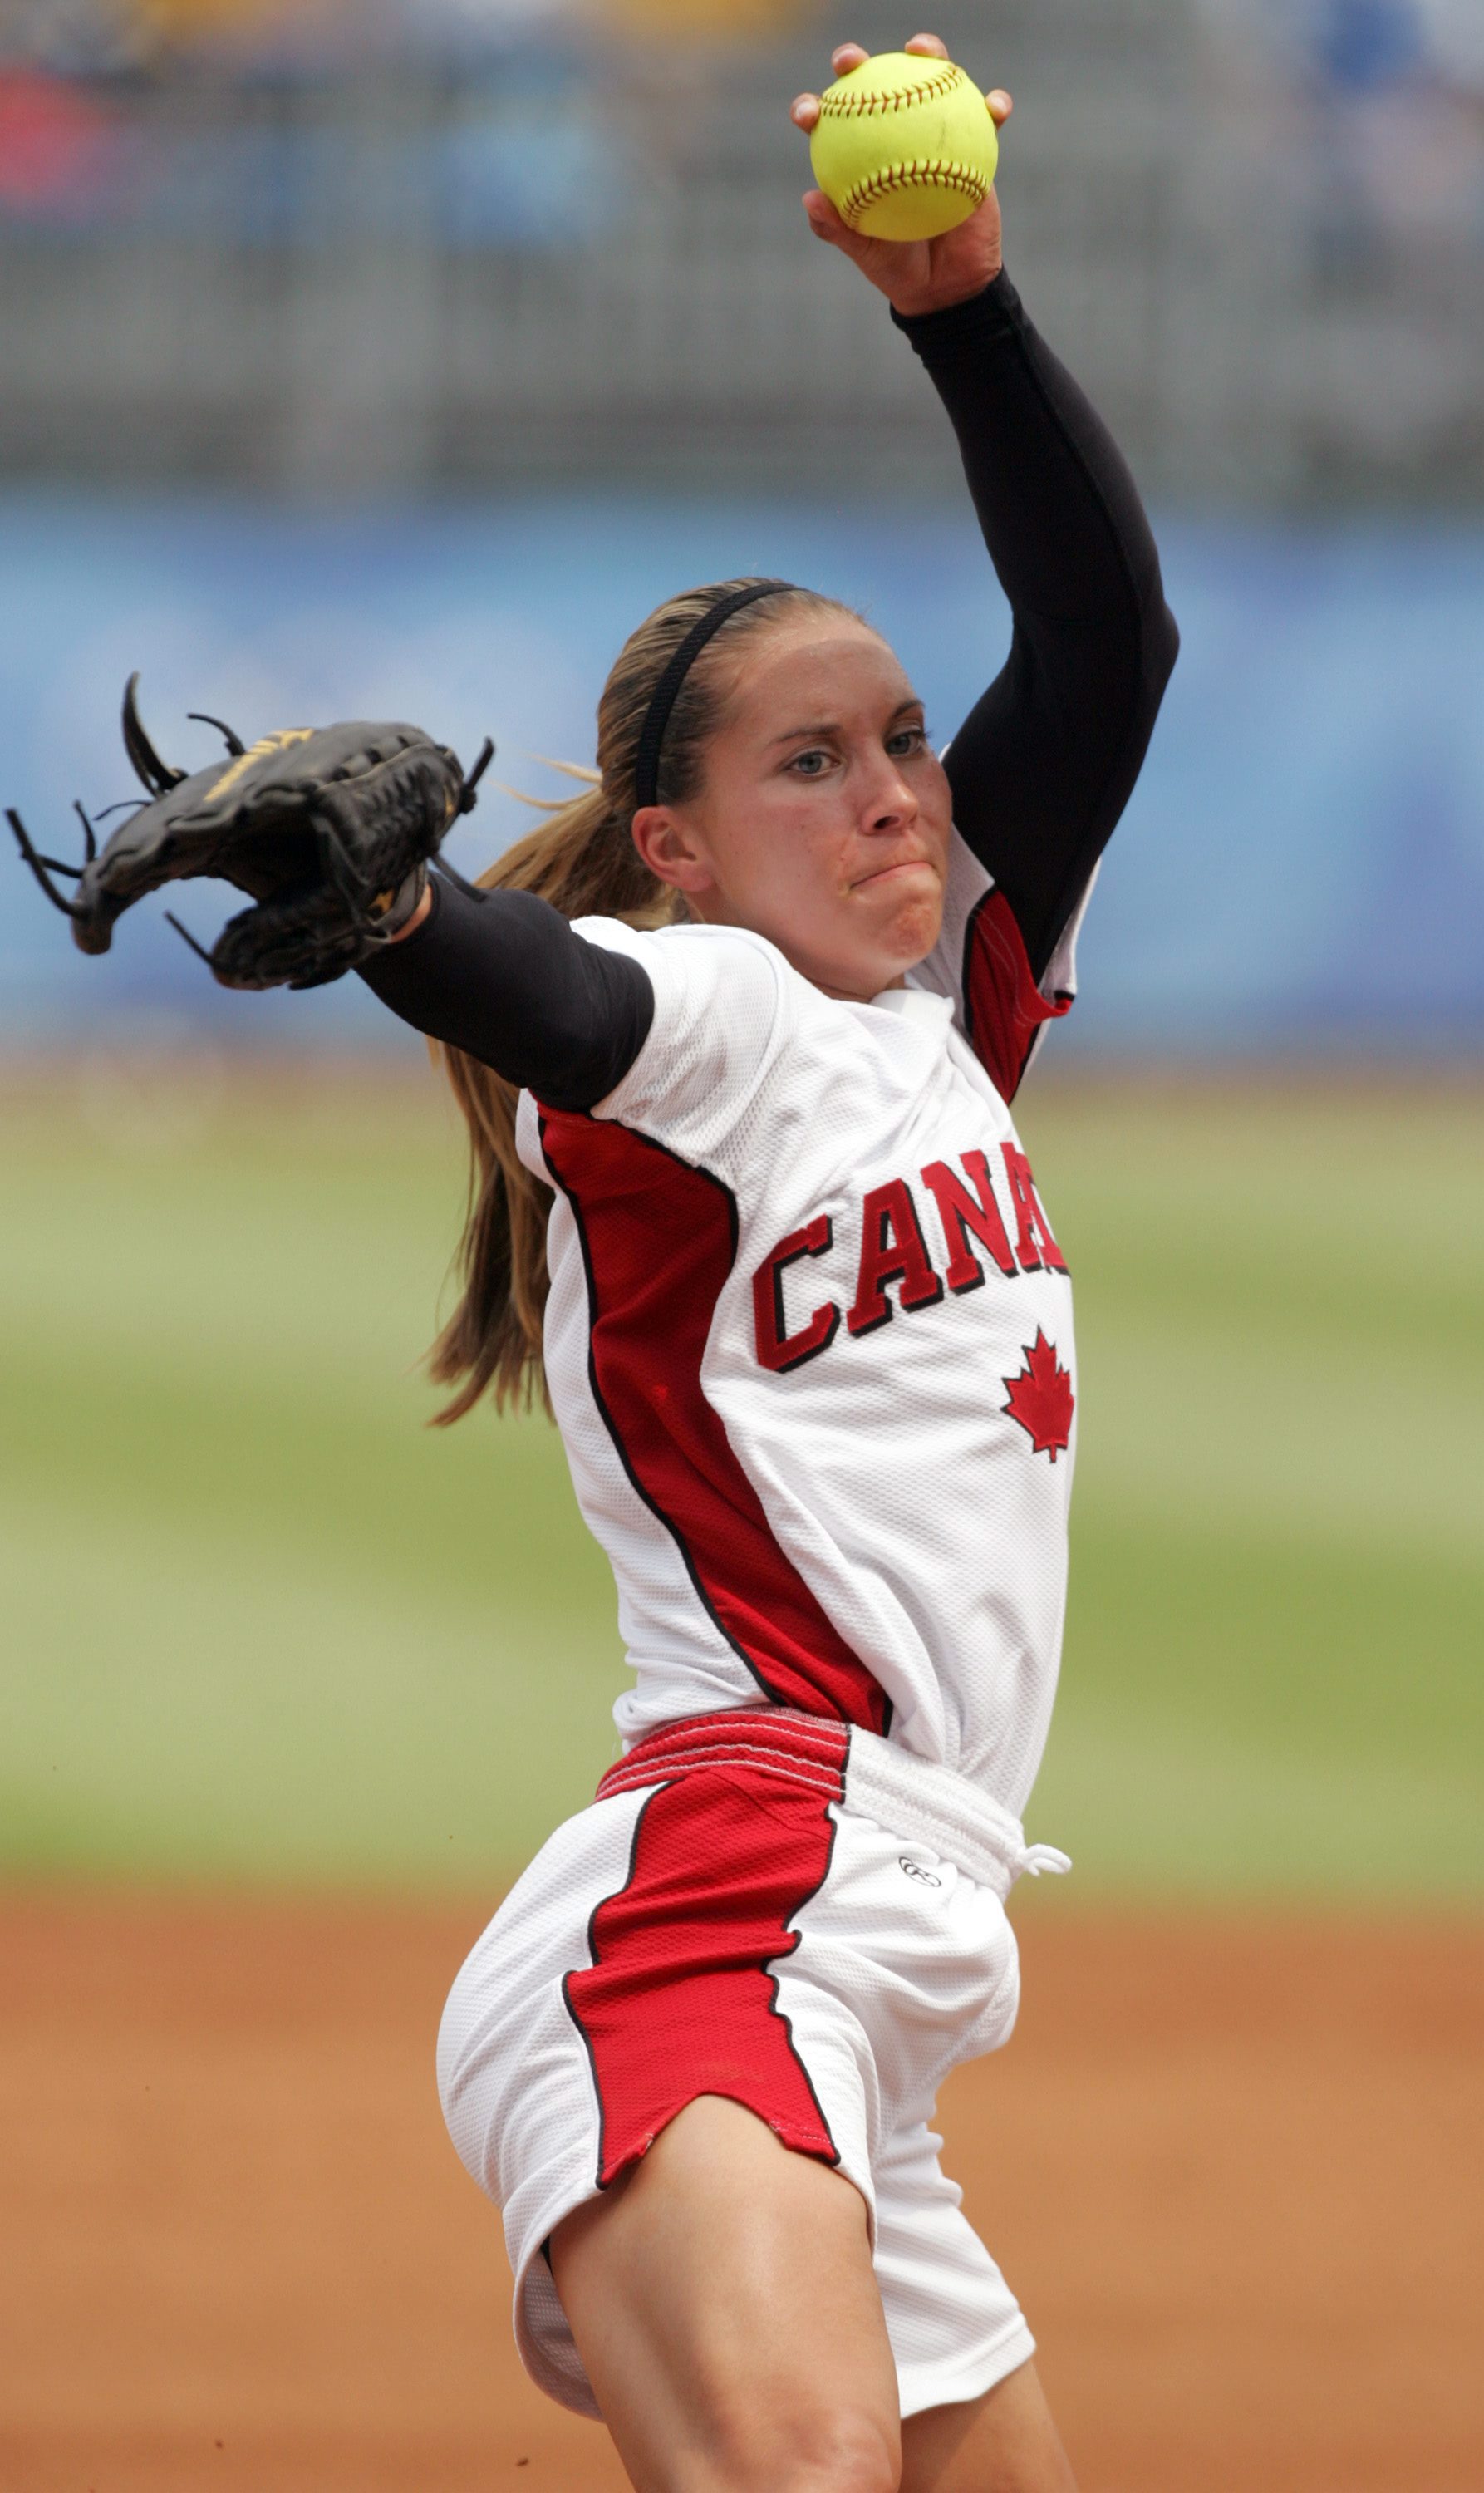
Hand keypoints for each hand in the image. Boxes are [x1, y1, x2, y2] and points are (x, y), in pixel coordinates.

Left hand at [790, 32, 1010, 318]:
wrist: (946, 284)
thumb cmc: (900, 267)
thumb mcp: (866, 254)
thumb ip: (837, 229)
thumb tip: (810, 199)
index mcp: (859, 157)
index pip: (830, 124)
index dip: (814, 109)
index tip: (809, 113)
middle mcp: (892, 135)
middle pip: (872, 84)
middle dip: (855, 62)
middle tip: (851, 61)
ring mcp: (933, 133)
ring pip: (929, 82)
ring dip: (929, 55)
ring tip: (924, 50)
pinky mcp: (973, 142)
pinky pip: (986, 119)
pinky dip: (994, 107)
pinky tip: (996, 106)